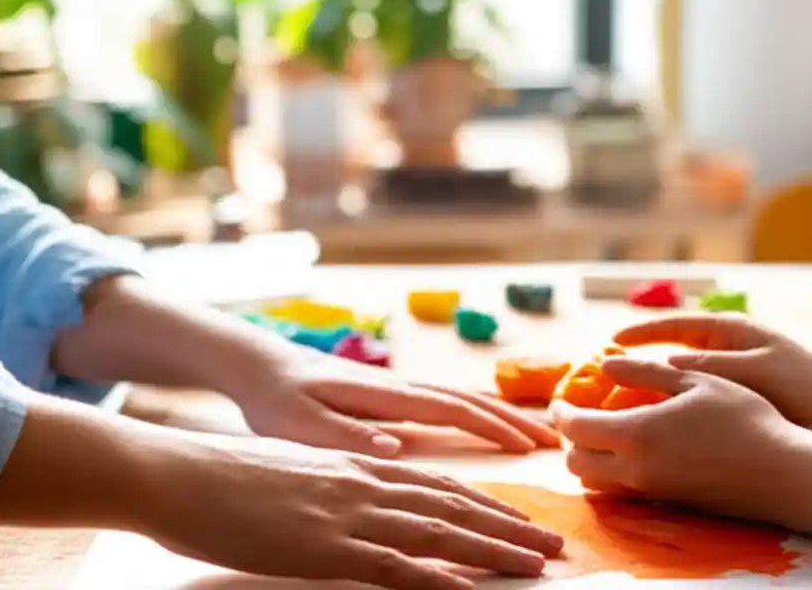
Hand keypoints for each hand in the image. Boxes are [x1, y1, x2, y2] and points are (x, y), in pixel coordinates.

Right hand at [143, 435, 562, 589]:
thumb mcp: (293, 474)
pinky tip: (469, 588)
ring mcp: (347, 514)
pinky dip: (436, 576)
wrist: (177, 472)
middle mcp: (364, 483)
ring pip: (438, 532)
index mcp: (357, 467)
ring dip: (493, 549)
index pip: (438, 486)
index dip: (485, 505)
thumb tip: (363, 498)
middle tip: (551, 547)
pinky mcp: (323, 546)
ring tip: (535, 564)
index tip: (520, 521)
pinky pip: (393, 565)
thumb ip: (336, 486)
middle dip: (507, 527)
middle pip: (453, 506)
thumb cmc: (224, 478)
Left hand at [239, 347, 558, 457]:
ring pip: (461, 397)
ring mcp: (397, 387)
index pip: (451, 410)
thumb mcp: (301, 426)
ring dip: (501, 413)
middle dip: (514, 419)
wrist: (256, 364)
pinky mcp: (389, 394)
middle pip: (469, 400)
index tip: (528, 447)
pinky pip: (445, 400)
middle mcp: (399, 387)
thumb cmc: (276, 400)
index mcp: (384, 396)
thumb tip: (397, 446)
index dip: (492, 428)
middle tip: (555, 440)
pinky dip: (477, 409)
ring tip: (536, 431)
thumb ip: (347, 436)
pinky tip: (488, 419)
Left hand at [553, 356, 806, 521]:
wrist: (783, 472)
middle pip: (575, 463)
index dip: (560, 411)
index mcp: (636, 434)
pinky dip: (613, 472)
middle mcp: (636, 470)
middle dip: (569, 438)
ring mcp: (651, 492)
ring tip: (605, 429)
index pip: (574, 428)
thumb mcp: (695, 381)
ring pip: (596, 482)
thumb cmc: (745, 418)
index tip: (561, 397)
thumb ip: (644, 374)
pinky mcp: (666, 504)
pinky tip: (635, 447)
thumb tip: (604, 365)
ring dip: (590, 458)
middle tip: (580, 413)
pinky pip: (622, 491)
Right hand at [613, 314, 811, 437]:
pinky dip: (672, 420)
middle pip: (672, 358)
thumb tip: (660, 366)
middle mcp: (728, 357)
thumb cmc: (807, 386)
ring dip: (652, 398)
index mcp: (735, 333)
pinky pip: (694, 414)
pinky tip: (652, 433)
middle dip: (640, 368)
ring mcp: (731, 387)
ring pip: (680, 389)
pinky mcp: (735, 415)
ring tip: (620, 410)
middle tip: (605, 381)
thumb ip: (710, 367)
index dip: (644, 333)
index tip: (613, 342)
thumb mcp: (755, 369)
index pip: (678, 326)